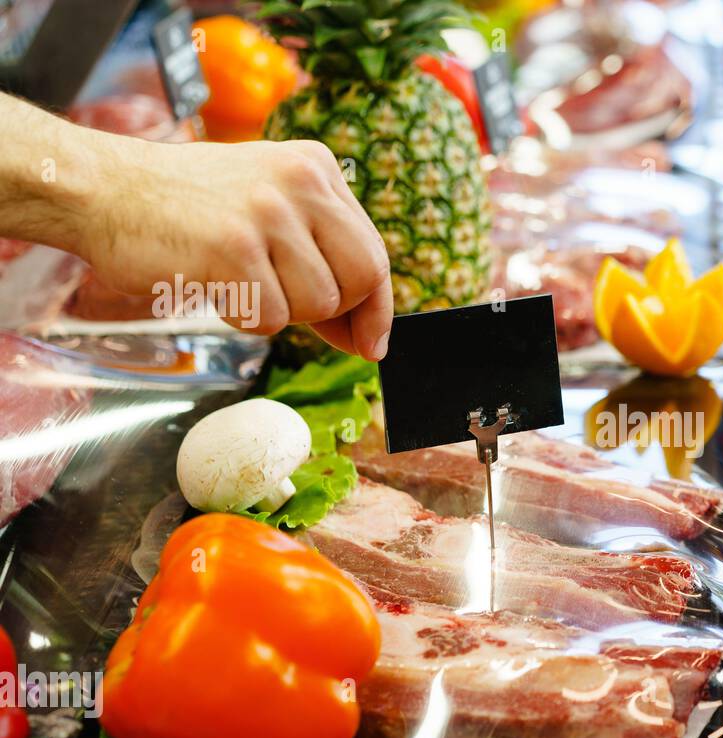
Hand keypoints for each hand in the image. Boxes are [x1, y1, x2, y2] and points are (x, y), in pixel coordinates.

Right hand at [82, 136, 392, 359]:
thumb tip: (367, 338)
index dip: (376, 308)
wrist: (104, 190)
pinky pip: (271, 317)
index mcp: (316, 167)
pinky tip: (215, 285)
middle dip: (334, 311)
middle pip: (363, 278)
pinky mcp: (234, 248)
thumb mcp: (269, 212)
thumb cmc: (189, 211)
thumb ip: (321, 258)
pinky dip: (244, 317)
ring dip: (280, 311)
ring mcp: (268, 212)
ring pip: (319, 303)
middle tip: (288, 304)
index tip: (371, 344)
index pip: (374, 252)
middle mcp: (301, 181)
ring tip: (238, 280)